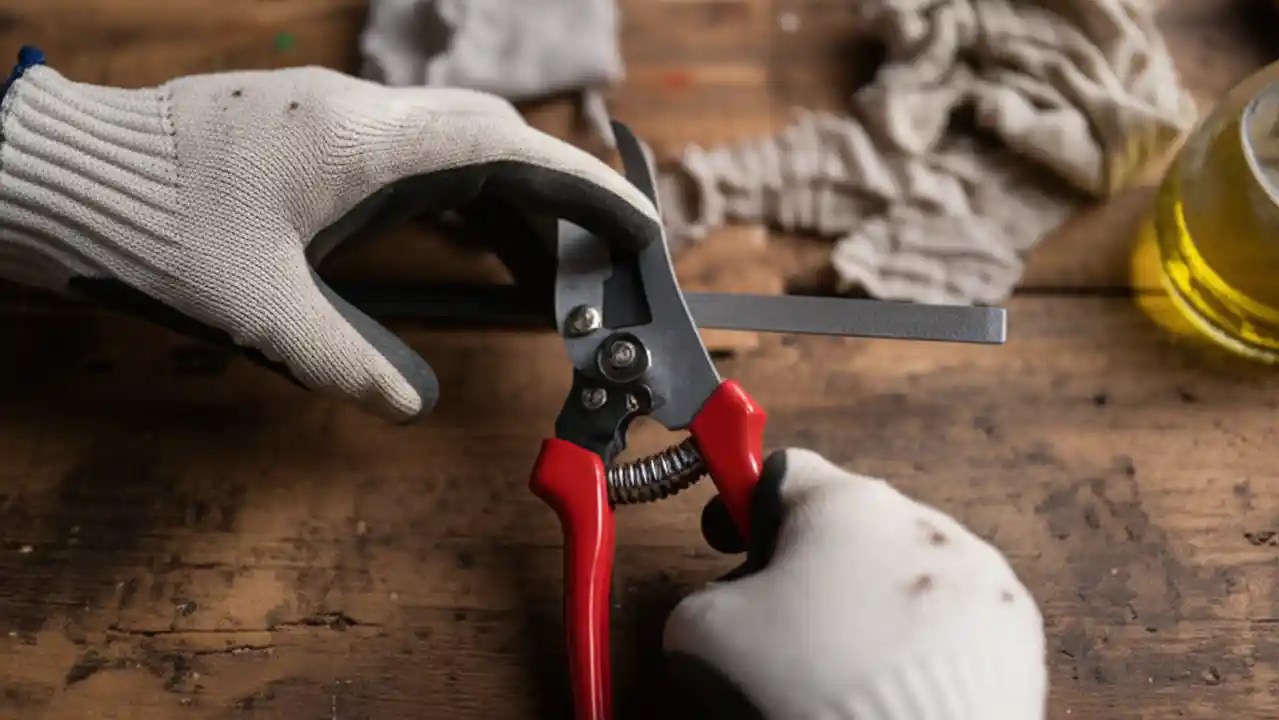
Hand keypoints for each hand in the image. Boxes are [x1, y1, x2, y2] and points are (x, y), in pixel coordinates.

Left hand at [0, 49, 657, 420]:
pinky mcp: (313, 128)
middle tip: (599, 257)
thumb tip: (412, 404)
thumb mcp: (258, 311)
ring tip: (543, 264)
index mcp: (361, 143)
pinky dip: (458, 196)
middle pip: (493, 137)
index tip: (635, 223)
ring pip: (454, 141)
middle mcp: (359, 113)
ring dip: (507, 198)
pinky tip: (467, 241)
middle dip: (558, 195)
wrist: (67, 173)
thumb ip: (348, 360)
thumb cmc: (153, 230)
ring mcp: (335, 113)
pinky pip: (413, 152)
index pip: (506, 149)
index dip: (583, 188)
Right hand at [665, 449, 1046, 719]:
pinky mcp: (1014, 629)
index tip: (729, 537)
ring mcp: (978, 573)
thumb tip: (718, 608)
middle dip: (806, 569)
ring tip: (844, 669)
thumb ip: (703, 595)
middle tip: (778, 628)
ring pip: (900, 572)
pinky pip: (951, 619)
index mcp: (844, 504)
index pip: (779, 470)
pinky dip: (921, 642)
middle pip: (841, 527)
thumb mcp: (707, 635)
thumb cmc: (810, 683)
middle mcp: (919, 520)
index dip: (743, 502)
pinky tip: (895, 686)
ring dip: (868, 603)